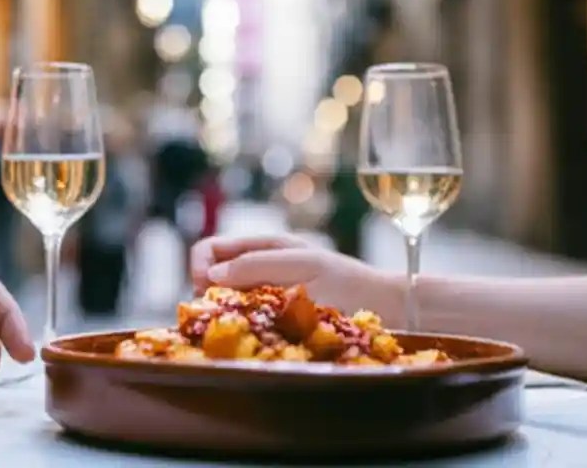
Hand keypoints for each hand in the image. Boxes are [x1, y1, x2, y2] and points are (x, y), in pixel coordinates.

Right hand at [190, 234, 392, 315]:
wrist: (387, 310)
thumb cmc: (349, 283)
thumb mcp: (303, 266)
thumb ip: (257, 265)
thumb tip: (212, 275)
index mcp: (265, 247)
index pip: (210, 249)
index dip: (199, 267)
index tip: (204, 292)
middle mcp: (262, 269)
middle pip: (212, 277)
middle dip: (206, 296)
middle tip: (221, 317)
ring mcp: (268, 296)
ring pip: (226, 303)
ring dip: (224, 316)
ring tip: (239, 329)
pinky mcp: (277, 321)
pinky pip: (246, 323)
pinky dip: (241, 330)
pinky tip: (253, 339)